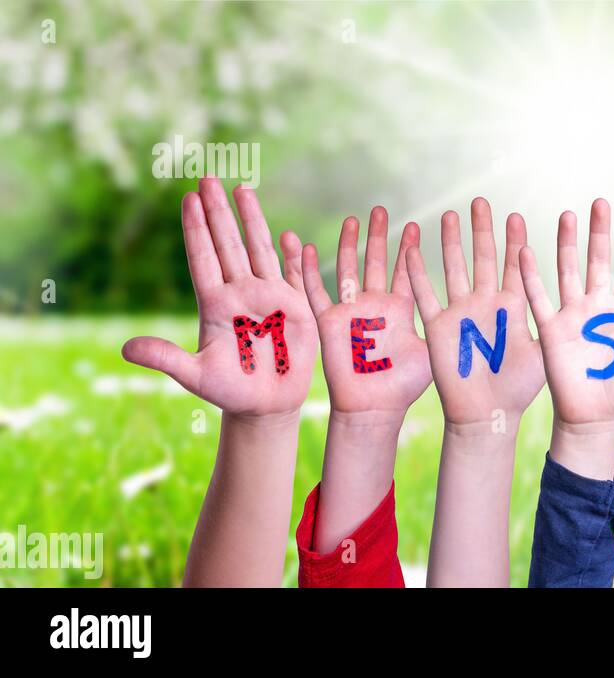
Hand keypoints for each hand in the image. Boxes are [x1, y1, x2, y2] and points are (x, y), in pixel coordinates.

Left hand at [122, 178, 315, 416]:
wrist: (265, 406)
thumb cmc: (229, 392)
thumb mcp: (194, 377)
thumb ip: (164, 359)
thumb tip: (126, 349)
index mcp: (215, 304)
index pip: (203, 258)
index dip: (195, 229)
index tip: (187, 198)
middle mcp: (241, 293)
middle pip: (228, 244)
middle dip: (218, 210)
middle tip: (208, 177)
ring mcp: (270, 299)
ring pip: (258, 250)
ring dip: (252, 220)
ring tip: (242, 188)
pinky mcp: (296, 310)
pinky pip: (294, 276)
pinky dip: (293, 257)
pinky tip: (289, 236)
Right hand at [302, 207, 431, 414]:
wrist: (374, 409)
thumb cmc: (405, 386)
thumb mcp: (433, 349)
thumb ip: (446, 324)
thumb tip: (479, 308)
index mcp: (400, 309)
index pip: (404, 270)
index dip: (408, 248)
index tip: (415, 223)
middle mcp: (374, 306)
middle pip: (375, 262)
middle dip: (378, 236)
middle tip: (382, 209)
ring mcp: (351, 312)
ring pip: (347, 269)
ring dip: (348, 244)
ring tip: (352, 219)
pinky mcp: (329, 323)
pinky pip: (316, 293)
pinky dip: (307, 271)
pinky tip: (305, 247)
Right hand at [406, 198, 544, 426]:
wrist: (487, 415)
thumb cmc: (519, 390)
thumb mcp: (544, 354)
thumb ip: (554, 326)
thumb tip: (583, 303)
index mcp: (512, 307)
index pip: (514, 265)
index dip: (514, 240)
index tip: (514, 215)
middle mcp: (485, 303)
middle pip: (482, 258)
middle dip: (481, 230)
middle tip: (481, 201)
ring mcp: (460, 313)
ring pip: (453, 268)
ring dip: (451, 242)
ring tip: (450, 215)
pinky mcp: (437, 327)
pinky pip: (425, 295)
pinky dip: (416, 273)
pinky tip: (411, 247)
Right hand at [520, 200, 613, 424]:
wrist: (594, 417)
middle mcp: (596, 307)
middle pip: (598, 261)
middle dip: (600, 232)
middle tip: (602, 202)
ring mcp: (572, 316)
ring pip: (568, 270)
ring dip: (567, 243)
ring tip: (567, 214)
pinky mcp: (552, 330)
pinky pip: (539, 298)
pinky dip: (531, 276)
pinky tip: (524, 250)